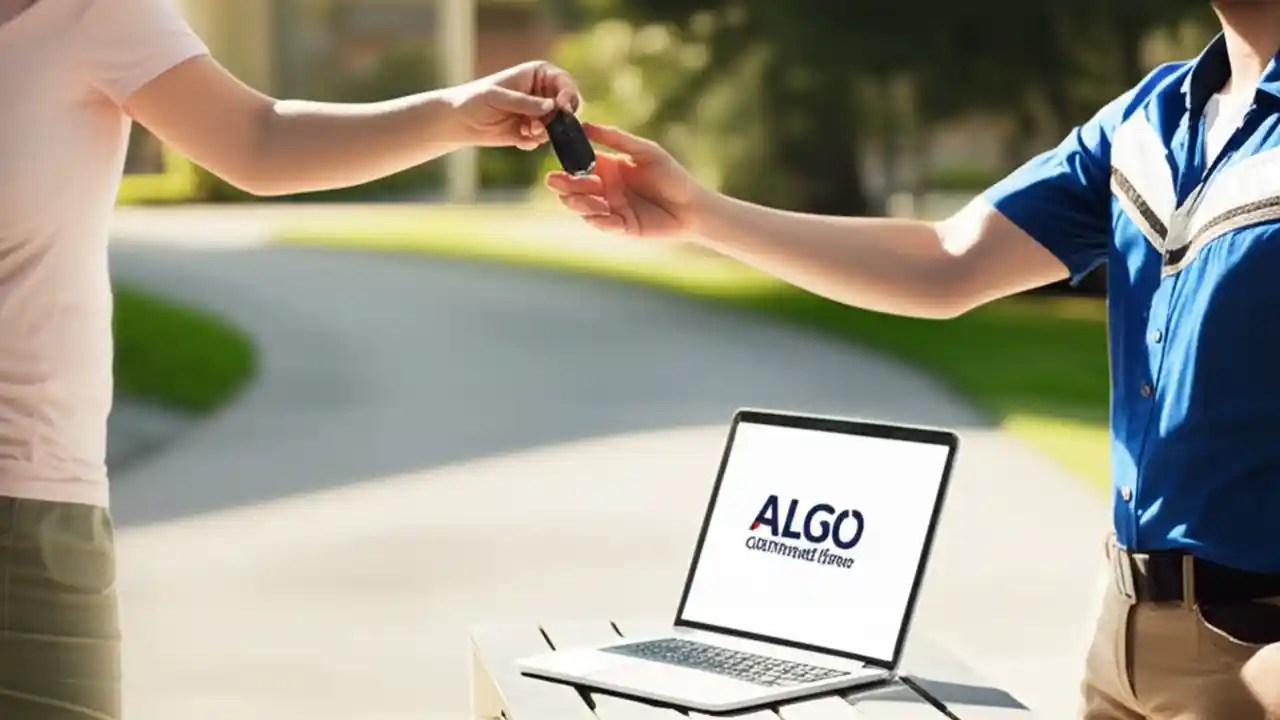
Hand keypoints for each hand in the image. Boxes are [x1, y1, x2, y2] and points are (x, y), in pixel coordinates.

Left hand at [448, 61, 580, 149]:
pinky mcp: (532, 131)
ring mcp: (538, 113)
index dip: (568, 94)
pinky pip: (544, 140)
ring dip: (543, 132)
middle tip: (539, 126)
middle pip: (567, 106)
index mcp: (538, 74)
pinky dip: (533, 141)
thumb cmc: (475, 100)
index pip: (564, 82)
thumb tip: (552, 106)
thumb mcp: (498, 97)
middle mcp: (542, 93)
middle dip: (557, 119)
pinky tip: (517, 138)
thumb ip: (524, 102)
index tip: (562, 108)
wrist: (459, 122)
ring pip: (557, 126)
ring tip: (523, 131)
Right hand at [546, 124, 704, 236]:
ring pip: (583, 207)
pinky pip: (602, 224)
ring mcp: (611, 209)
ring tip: (585, 198)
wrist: (692, 206)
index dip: (567, 164)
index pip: (579, 165)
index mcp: (608, 168)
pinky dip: (598, 219)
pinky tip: (602, 212)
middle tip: (555, 181)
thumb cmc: (671, 175)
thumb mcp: (644, 151)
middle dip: (564, 185)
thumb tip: (585, 124)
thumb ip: (615, 139)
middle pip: (575, 188)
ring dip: (579, 202)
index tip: (558, 160)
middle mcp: (605, 189)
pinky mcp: (620, 227)